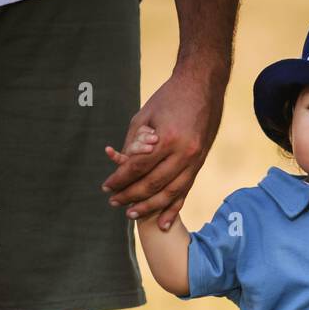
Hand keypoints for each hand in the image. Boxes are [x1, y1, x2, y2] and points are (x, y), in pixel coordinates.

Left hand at [102, 65, 226, 228]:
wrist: (202, 86)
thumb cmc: (168, 98)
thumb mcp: (145, 115)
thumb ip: (133, 144)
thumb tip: (122, 168)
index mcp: (167, 138)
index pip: (138, 167)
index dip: (120, 179)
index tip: (106, 186)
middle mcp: (183, 153)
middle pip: (152, 183)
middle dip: (131, 195)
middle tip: (114, 202)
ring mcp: (194, 160)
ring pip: (170, 192)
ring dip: (149, 206)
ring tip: (131, 213)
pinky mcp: (200, 163)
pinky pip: (186, 191)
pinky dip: (174, 208)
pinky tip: (164, 223)